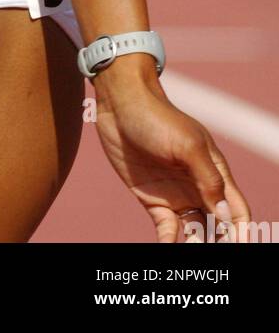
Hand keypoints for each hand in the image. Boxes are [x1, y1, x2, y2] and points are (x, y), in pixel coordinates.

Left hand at [94, 77, 250, 242]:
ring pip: (194, 230)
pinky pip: (167, 229)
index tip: (239, 246)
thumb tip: (225, 216)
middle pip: (218, 224)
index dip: (241, 230)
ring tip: (193, 254)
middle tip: (213, 256)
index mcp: (214, 171)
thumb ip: (209, 179)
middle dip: (220, 241)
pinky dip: (170, 242)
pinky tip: (168, 249)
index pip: (236, 209)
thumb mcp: (187, 145)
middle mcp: (198, 186)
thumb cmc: (157, 117)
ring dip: (197, 244)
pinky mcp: (152, 198)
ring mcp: (175, 193)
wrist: (119, 104)